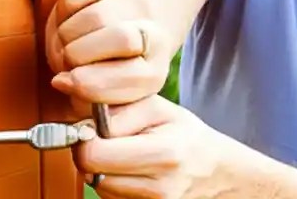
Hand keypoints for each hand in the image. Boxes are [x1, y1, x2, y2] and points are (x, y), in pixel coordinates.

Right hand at [44, 0, 173, 110]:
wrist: (128, 17)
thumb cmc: (110, 66)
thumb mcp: (108, 91)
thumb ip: (90, 97)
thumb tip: (62, 82)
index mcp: (155, 70)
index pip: (130, 78)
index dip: (88, 84)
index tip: (62, 82)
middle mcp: (153, 32)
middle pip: (118, 41)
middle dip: (75, 56)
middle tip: (63, 61)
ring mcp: (134, 0)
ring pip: (92, 19)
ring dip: (62, 36)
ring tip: (62, 44)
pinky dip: (60, 13)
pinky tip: (65, 23)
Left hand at [75, 94, 224, 197]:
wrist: (213, 171)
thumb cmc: (184, 134)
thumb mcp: (158, 108)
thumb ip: (118, 109)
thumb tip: (82, 118)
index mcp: (163, 154)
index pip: (93, 154)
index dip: (86, 136)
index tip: (95, 126)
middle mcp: (158, 189)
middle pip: (91, 174)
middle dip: (90, 153)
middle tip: (104, 140)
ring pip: (98, 187)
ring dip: (101, 170)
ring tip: (124, 155)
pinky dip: (112, 184)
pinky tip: (130, 172)